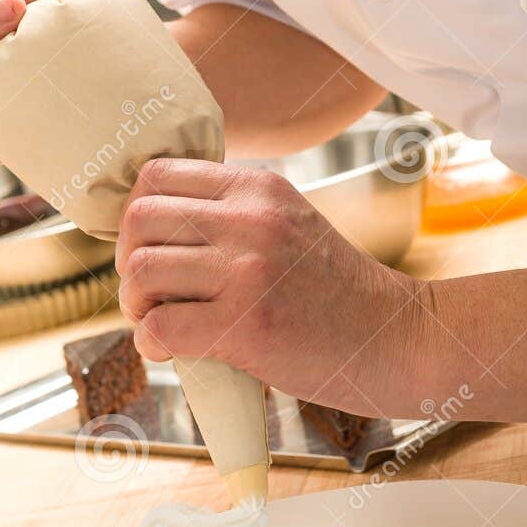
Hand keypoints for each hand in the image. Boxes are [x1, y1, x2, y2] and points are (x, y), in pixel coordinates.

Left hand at [116, 159, 441, 417]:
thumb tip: (151, 227)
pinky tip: (173, 351)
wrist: (398, 338)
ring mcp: (248, 270)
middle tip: (151, 294)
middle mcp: (251, 220)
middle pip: (138, 219)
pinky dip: (151, 344)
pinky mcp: (246, 324)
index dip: (134, 216)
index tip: (148, 249)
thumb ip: (234, 216)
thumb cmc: (337, 294)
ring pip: (141, 272)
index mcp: (258, 188)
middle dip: (127, 261)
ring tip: (160, 322)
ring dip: (136, 305)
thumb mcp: (290, 225)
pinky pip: (159, 327)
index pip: (156, 175)